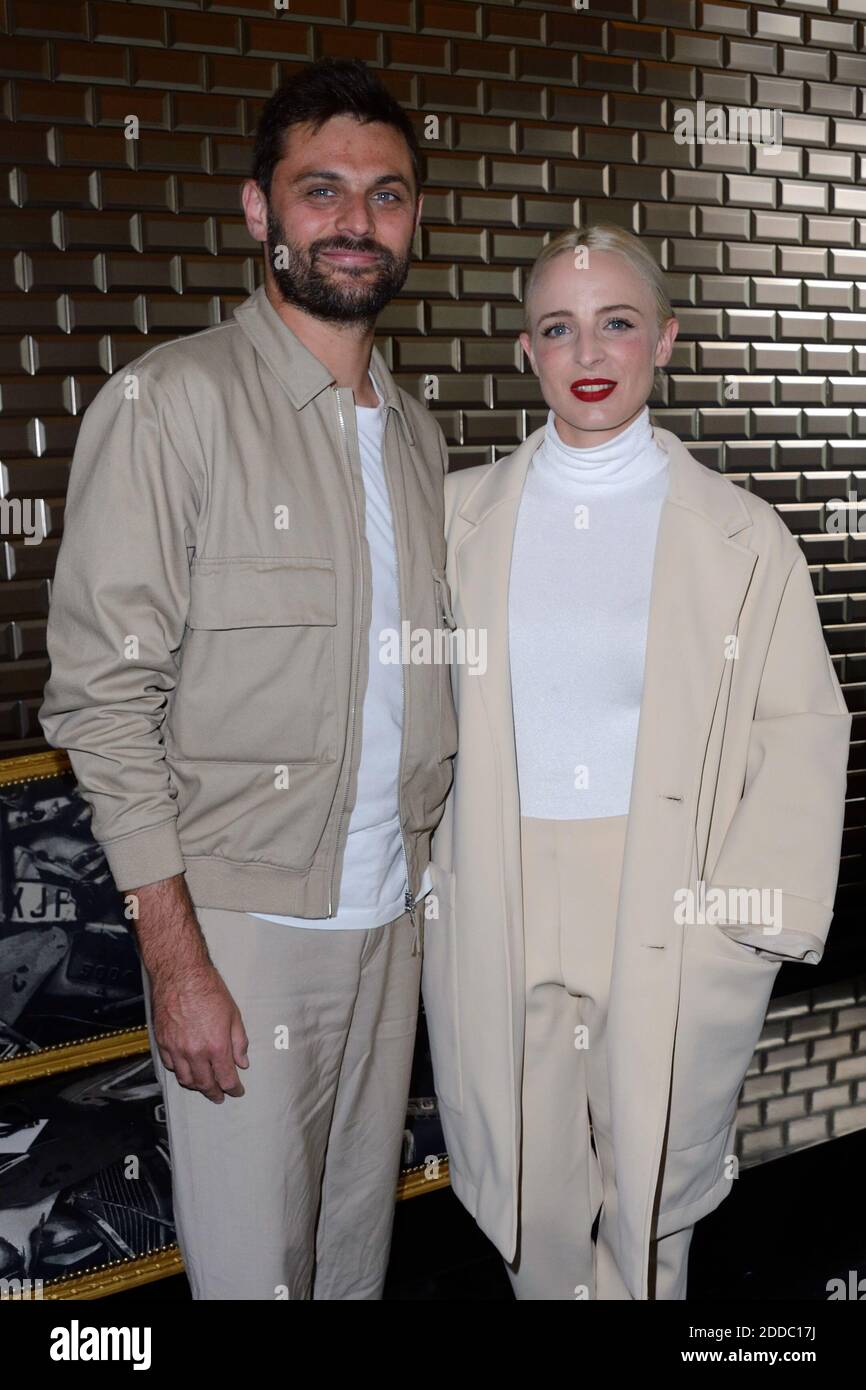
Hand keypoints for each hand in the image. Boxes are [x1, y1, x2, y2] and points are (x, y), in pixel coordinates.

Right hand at [149, 959, 249, 1103]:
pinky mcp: (162, 1042)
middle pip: (205, 1084)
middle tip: (220, 1095)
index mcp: (217, 1046)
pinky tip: (185, 1069)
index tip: (237, 1091)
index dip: (234, 1089)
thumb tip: (242, 1062)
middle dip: (215, 1092)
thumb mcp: (233, 1014)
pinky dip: (179, 1071)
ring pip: (185, 1079)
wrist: (181, 974)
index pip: (226, 1079)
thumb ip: (239, 1042)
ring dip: (196, 1086)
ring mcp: (176, 1049)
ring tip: (203, 1086)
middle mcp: (195, 1052)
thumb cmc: (208, 989)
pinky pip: (170, 1065)